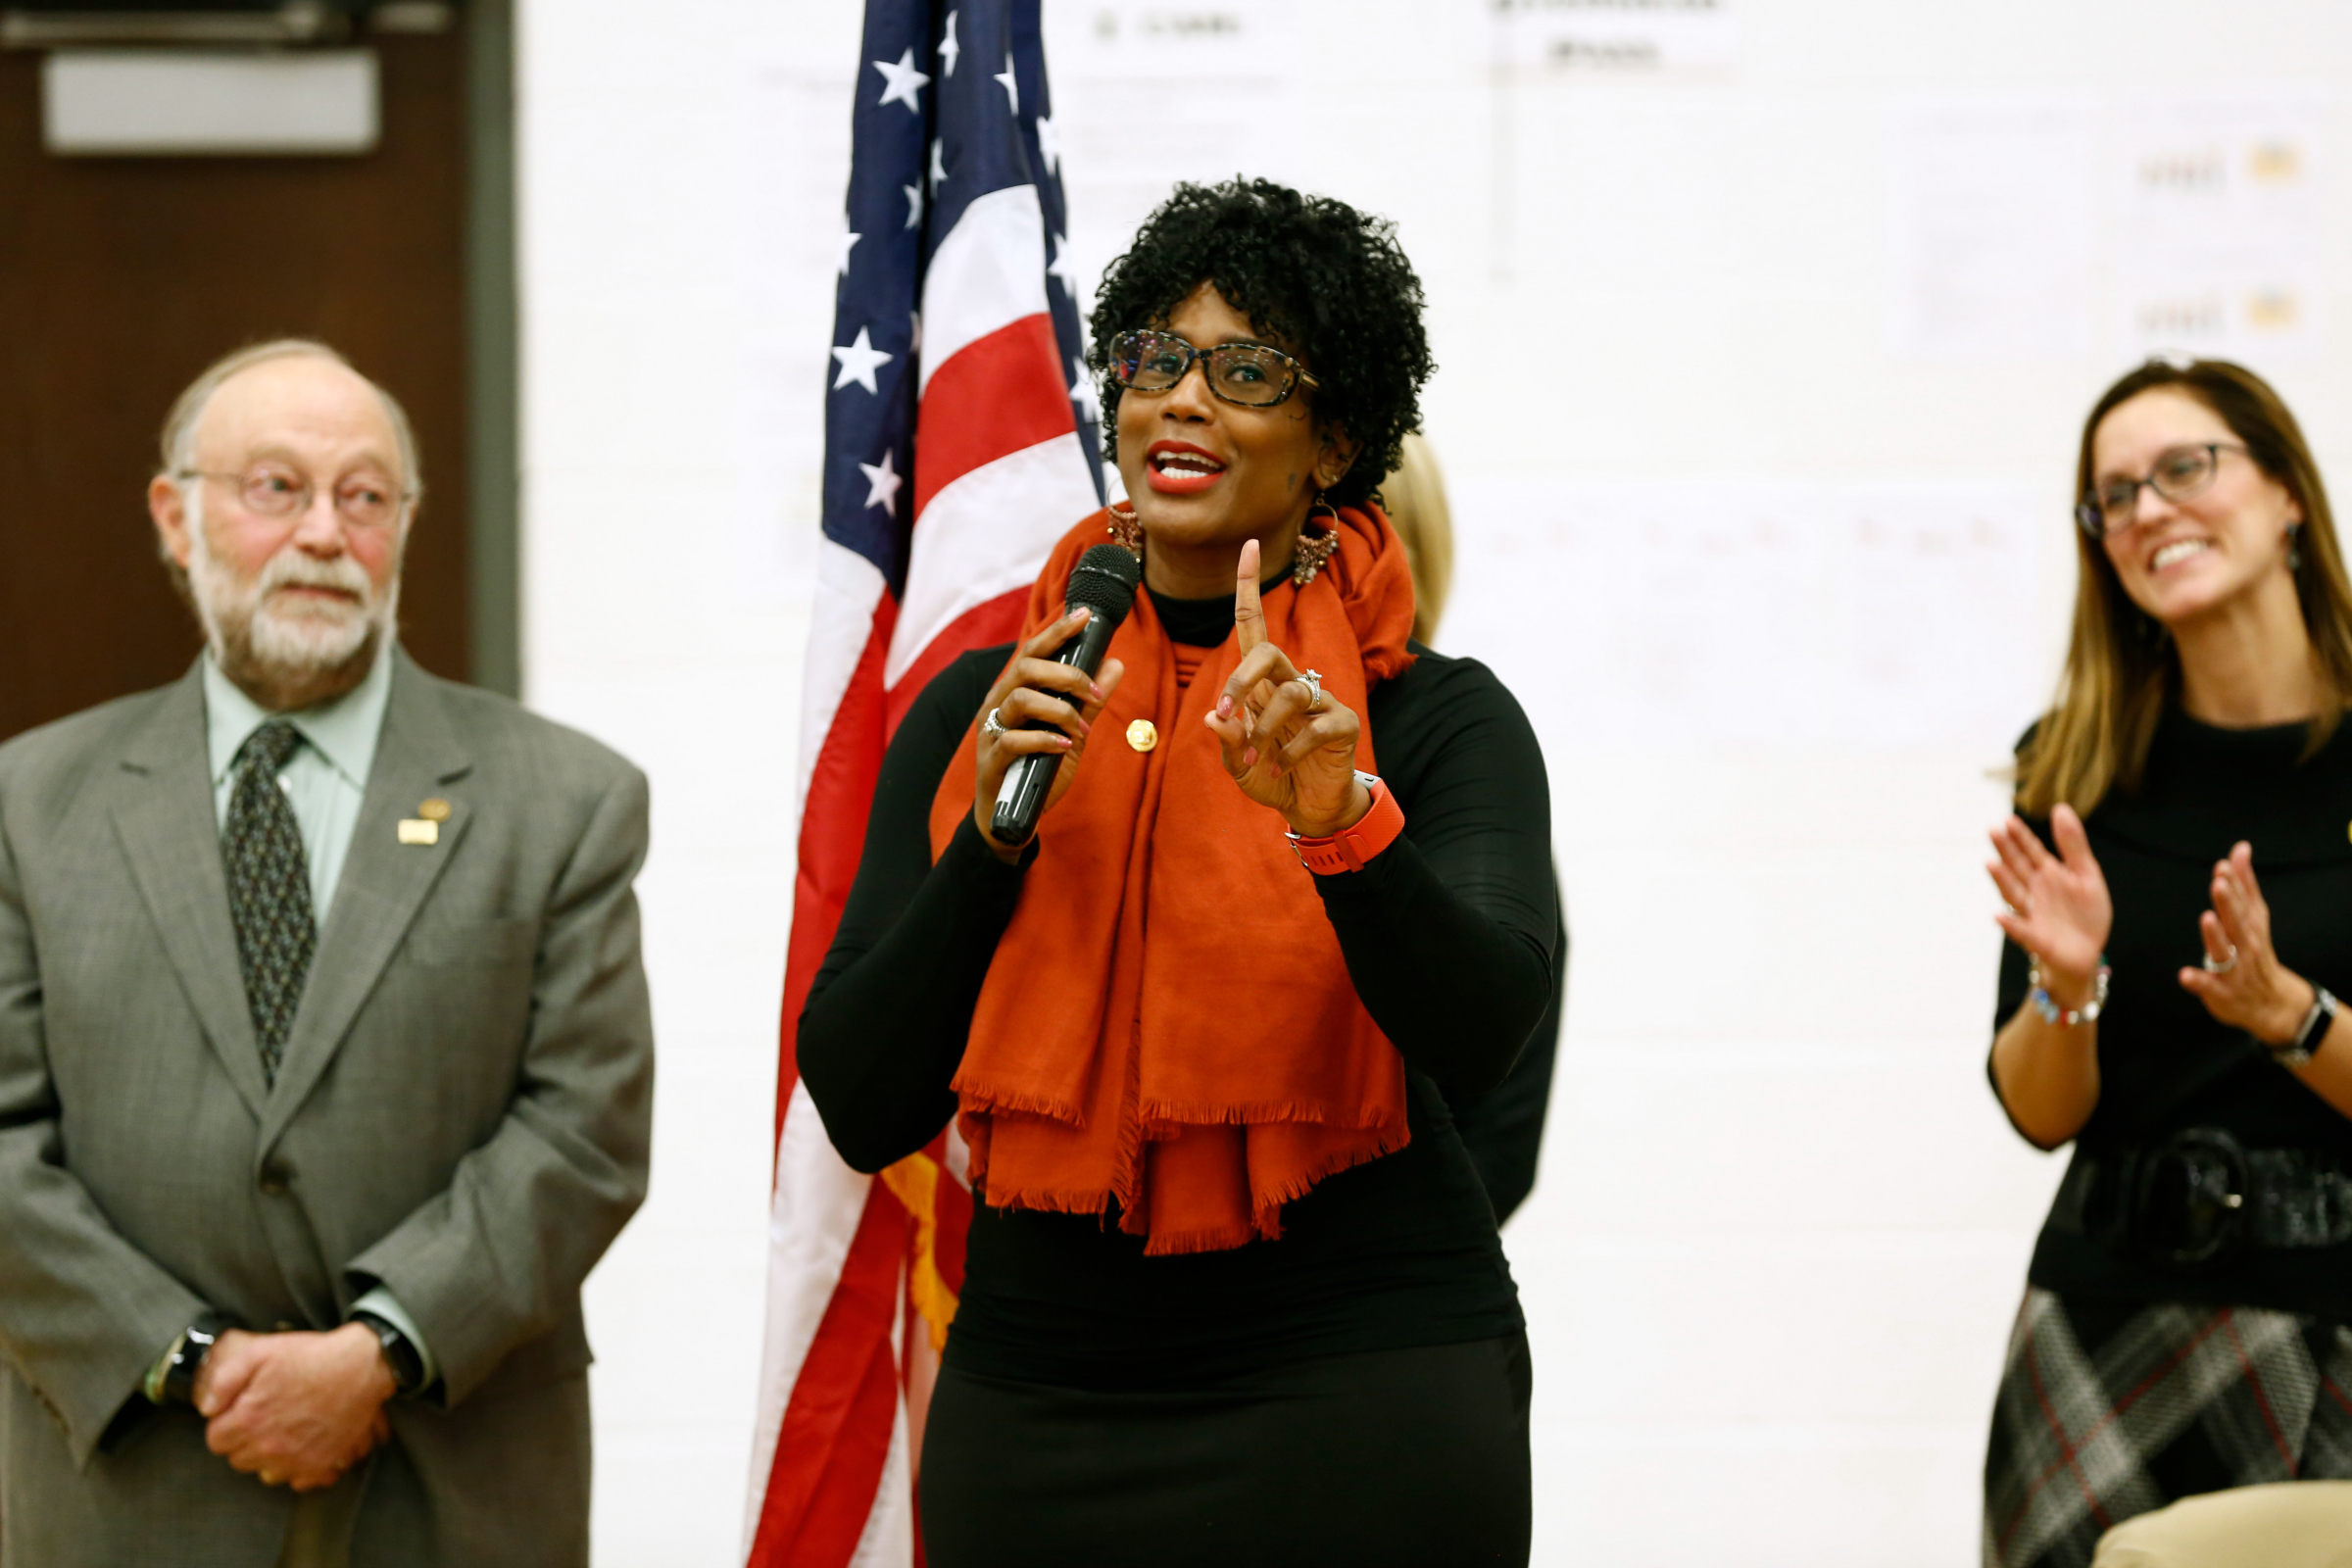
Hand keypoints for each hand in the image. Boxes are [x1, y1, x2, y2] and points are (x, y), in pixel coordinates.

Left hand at [195, 1324, 394, 1491]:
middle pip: (239, 1460)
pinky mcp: (321, 1465)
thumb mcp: (260, 1352)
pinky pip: (297, 1481)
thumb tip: (207, 1408)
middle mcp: (269, 1447)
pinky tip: (304, 1446)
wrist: (362, 1366)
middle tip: (264, 1417)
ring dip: (269, 1457)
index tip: (240, 1412)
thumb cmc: (311, 1357)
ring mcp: (296, 1460)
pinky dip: (298, 1468)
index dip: (225, 1424)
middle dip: (245, 1441)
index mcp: (249, 1420)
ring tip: (285, 1431)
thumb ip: (224, 1380)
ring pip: (266, 1474)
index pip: (216, 1441)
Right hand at [972, 608, 1126, 859]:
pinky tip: (1064, 746)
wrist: (1012, 817)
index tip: (1084, 615)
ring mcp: (991, 732)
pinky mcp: (991, 761)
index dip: (1057, 632)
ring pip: (1020, 699)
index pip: (1033, 651)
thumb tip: (1114, 664)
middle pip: (1025, 667)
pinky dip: (1044, 740)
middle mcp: (997, 705)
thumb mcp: (1071, 730)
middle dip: (1067, 674)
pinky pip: (1013, 740)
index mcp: (1014, 691)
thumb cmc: (1039, 768)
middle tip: (1095, 691)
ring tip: (1082, 727)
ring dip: (1060, 709)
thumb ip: (1089, 699)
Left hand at [1204, 539, 1368, 837]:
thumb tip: (1213, 718)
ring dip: (1264, 730)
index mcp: (1263, 684)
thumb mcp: (1239, 766)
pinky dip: (1290, 752)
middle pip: (1268, 653)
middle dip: (1240, 681)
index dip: (1250, 586)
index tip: (1249, 544)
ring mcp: (1321, 701)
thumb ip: (1227, 743)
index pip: (1254, 626)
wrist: (1312, 810)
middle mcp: (1292, 683)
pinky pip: (1315, 726)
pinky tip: (1282, 769)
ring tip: (1259, 761)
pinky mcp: (1344, 723)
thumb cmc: (1272, 778)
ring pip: (1290, 694)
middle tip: (1226, 714)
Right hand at [1988, 805, 2112, 1004]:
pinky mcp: (2035, 937)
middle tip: (1993, 831)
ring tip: (1991, 864)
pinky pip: (2020, 930)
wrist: (2087, 951)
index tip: (2008, 820)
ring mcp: (2032, 913)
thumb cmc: (2085, 913)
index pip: (2031, 851)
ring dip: (2002, 880)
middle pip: (2018, 867)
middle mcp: (2035, 891)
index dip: (2021, 837)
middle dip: (2006, 850)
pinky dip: (2010, 924)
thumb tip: (2060, 807)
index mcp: (2049, 874)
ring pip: (2013, 894)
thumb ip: (2073, 844)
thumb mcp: (2087, 874)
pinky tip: (1999, 916)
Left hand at [2177, 841, 2314, 1044]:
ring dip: (2216, 936)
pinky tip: (2184, 975)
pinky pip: (2209, 986)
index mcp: (2249, 925)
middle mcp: (2245, 945)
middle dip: (2228, 903)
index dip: (2233, 885)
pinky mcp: (2222, 991)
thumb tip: (2240, 848)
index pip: (2242, 902)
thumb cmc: (2254, 951)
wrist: (2270, 1002)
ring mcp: (2234, 969)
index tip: (2222, 866)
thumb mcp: (2253, 917)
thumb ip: (2244, 883)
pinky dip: (2198, 981)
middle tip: (2218, 882)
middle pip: (2236, 922)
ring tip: (2207, 918)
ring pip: (2225, 952)